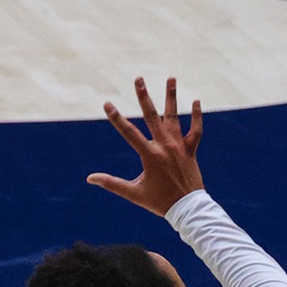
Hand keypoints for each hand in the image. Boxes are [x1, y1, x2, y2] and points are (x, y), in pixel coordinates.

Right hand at [88, 78, 204, 215]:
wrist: (188, 209)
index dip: (116, 118)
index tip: (107, 104)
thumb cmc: (159, 202)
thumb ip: (111, 183)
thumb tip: (90, 178)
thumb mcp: (133, 193)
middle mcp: (165, 146)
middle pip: (152, 116)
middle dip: (144, 96)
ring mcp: (180, 146)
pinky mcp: (191, 150)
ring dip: (172, 97)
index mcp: (149, 155)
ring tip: (171, 78)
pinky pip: (196, 130)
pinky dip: (197, 116)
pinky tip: (197, 101)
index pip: (128, 132)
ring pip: (175, 117)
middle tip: (138, 78)